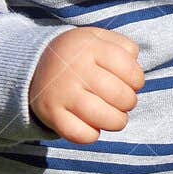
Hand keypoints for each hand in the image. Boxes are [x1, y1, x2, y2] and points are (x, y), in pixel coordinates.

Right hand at [28, 26, 144, 142]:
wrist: (35, 65)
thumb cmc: (79, 55)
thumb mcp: (99, 39)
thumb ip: (124, 47)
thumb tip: (136, 71)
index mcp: (89, 47)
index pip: (130, 70)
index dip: (137, 80)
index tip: (131, 82)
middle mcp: (74, 69)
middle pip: (121, 96)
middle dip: (129, 102)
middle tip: (122, 100)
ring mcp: (62, 92)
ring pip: (105, 118)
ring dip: (117, 121)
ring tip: (113, 116)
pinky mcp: (52, 114)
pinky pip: (82, 135)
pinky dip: (92, 134)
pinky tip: (91, 125)